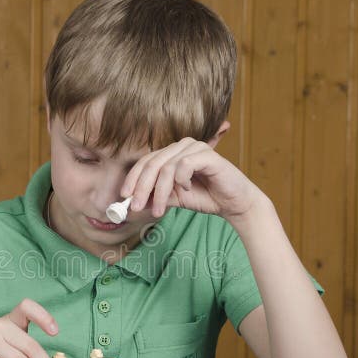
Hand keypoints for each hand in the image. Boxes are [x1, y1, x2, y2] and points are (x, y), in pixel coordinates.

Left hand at [120, 136, 259, 220]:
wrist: (233, 203)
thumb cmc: (205, 197)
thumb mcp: (174, 198)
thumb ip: (156, 197)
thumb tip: (132, 202)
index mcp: (172, 153)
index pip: (146, 162)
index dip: (133, 178)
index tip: (124, 197)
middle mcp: (182, 146)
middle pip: (152, 164)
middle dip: (142, 188)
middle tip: (136, 207)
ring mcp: (195, 148)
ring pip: (166, 168)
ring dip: (160, 192)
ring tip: (159, 211)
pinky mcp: (208, 155)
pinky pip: (184, 165)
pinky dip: (181, 181)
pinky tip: (186, 190)